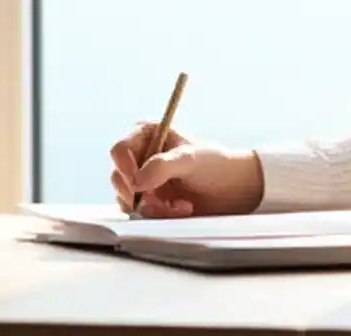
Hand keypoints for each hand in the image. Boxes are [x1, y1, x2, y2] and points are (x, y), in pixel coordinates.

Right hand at [109, 123, 264, 217]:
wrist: (232, 188)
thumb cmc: (213, 164)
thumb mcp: (190, 159)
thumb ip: (162, 166)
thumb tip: (136, 182)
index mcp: (147, 134)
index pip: (120, 150)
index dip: (125, 168)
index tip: (138, 185)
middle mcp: (140, 156)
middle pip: (118, 177)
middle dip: (141, 194)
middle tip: (161, 199)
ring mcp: (142, 180)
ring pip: (127, 199)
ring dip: (154, 206)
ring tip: (182, 205)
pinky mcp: (148, 201)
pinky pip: (140, 213)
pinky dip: (159, 215)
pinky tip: (181, 209)